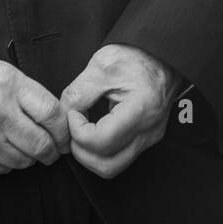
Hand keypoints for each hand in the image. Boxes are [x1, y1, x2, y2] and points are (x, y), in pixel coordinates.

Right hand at [0, 58, 69, 174]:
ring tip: (19, 144)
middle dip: (52, 150)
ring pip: (25, 161)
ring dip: (29, 157)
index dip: (63, 129)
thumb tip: (61, 118)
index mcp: (8, 84)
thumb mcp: (1, 73)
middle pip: (42, 143)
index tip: (65, 135)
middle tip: (52, 150)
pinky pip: (4, 169)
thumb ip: (30, 92)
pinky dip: (7, 162)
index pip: (51, 113)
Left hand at [60, 44, 181, 179]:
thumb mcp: (101, 66)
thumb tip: (63, 115)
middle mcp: (148, 132)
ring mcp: (149, 139)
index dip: (78, 131)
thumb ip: (79, 92)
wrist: (159, 57)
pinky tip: (92, 130)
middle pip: (107, 165)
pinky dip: (100, 150)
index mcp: (140, 110)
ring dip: (90, 155)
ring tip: (80, 130)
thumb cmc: (134, 57)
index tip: (73, 113)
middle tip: (72, 128)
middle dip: (81, 152)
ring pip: (113, 166)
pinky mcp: (145, 140)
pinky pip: (119, 157)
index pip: (102, 141)